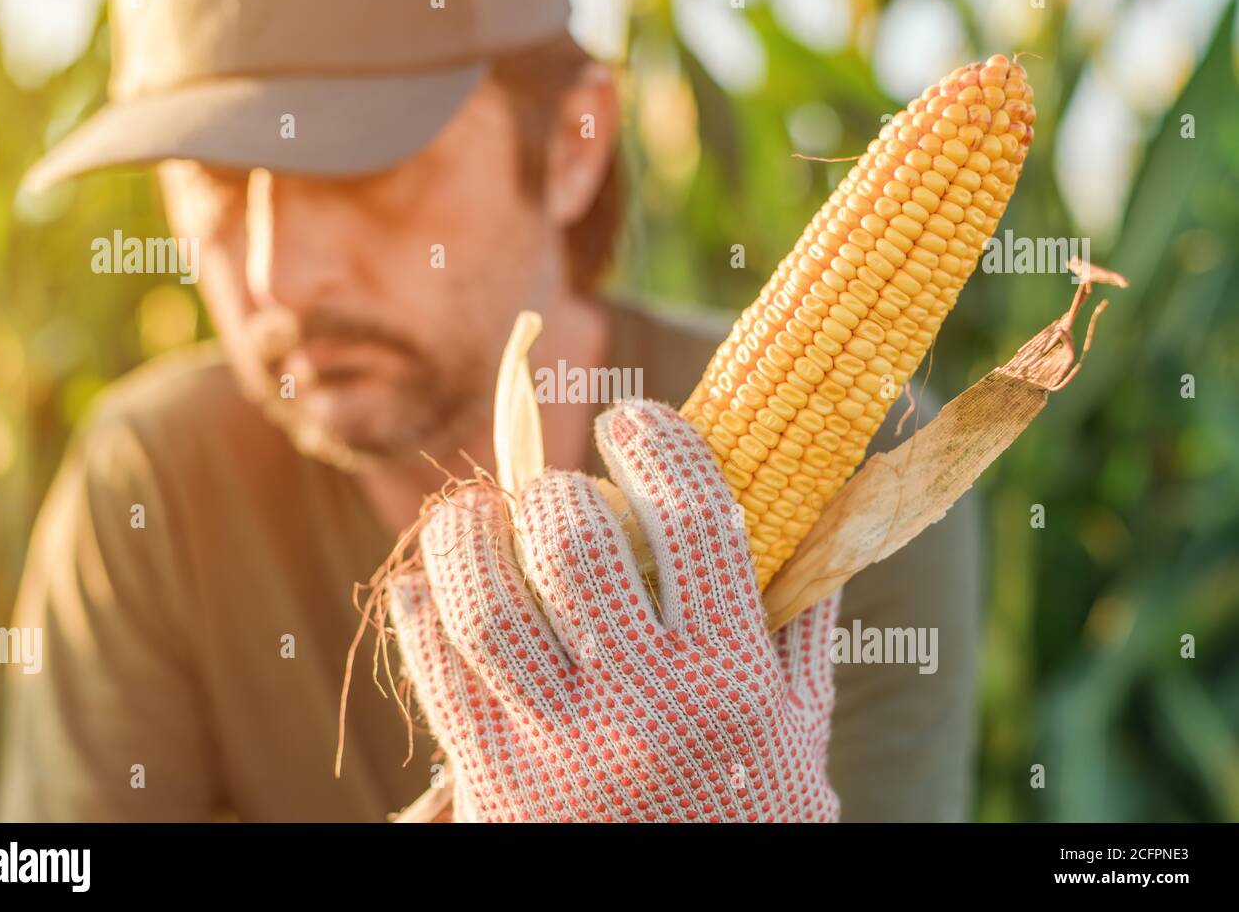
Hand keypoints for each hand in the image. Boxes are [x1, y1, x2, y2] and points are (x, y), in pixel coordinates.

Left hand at [389, 400, 839, 821]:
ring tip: (481, 520)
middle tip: (556, 493)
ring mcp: (556, 752)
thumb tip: (820, 506)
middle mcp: (642, 711)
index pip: (694, 516)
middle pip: (571, 544)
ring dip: (468, 533)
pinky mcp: (489, 787)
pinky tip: (436, 587)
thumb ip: (803, 624)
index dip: (656, 440)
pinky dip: (420, 605)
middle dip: (554, 491)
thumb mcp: (799, 734)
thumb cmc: (754, 823)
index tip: (634, 418)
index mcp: (733, 682)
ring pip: (480, 601)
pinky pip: (431, 668)